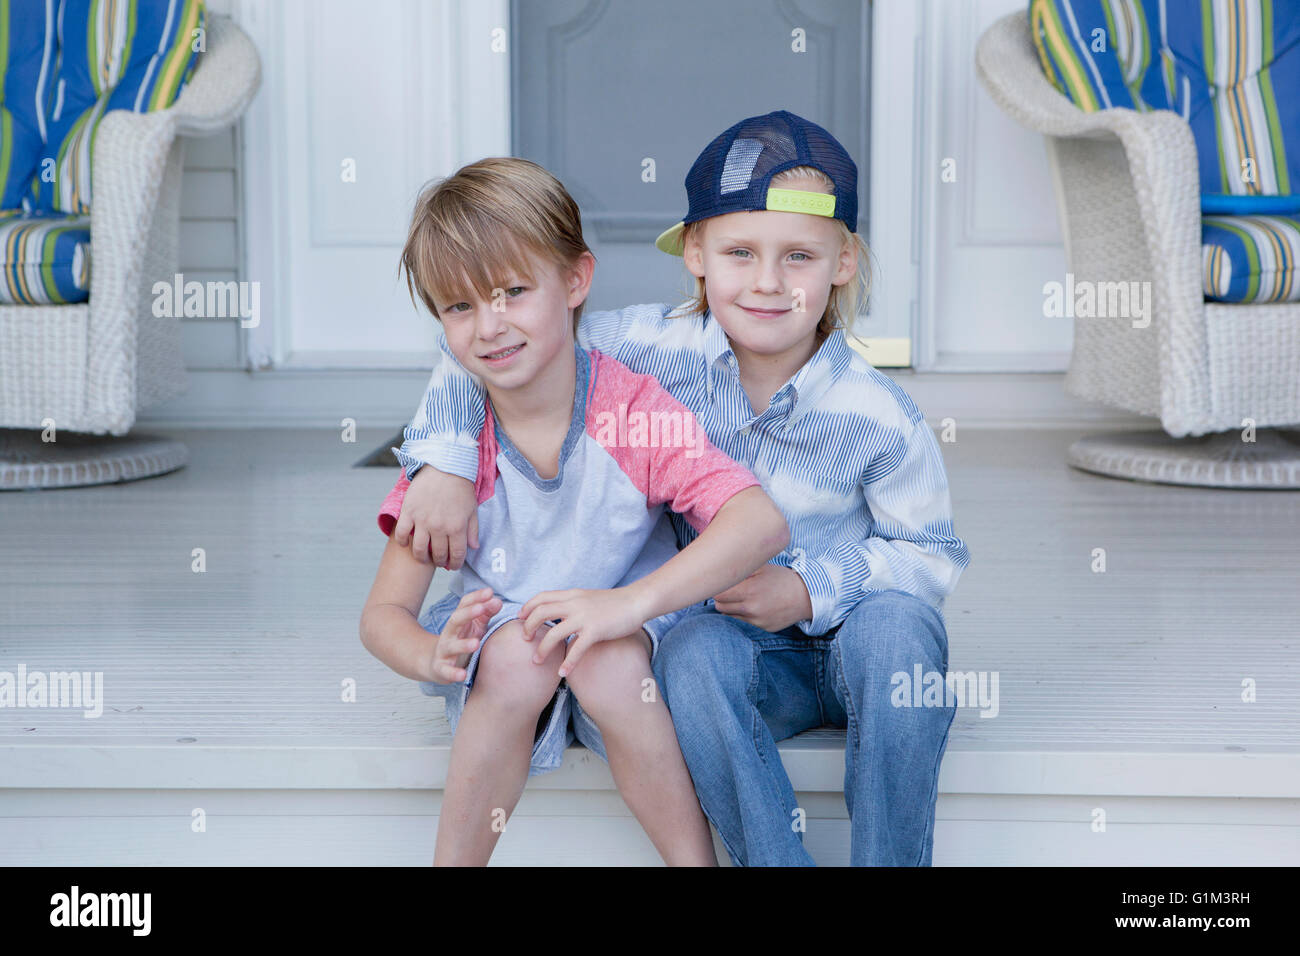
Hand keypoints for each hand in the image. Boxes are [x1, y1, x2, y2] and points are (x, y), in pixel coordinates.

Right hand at [393, 466, 479, 568]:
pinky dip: (403, 542)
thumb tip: (473, 548)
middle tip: (440, 560)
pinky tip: (406, 543)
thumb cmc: (460, 487)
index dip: (455, 564)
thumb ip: (473, 530)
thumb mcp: (472, 509)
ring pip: (419, 550)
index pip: (456, 556)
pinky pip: (402, 534)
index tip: (453, 565)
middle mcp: (439, 527)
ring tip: (424, 557)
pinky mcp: (408, 512)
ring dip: (421, 557)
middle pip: (438, 555)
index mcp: (457, 527)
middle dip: (440, 562)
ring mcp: (422, 521)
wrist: (444, 466)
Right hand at [427, 587, 500, 682]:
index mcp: (458, 621)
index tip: (489, 592)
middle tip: (481, 608)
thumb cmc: (460, 641)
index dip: (475, 597)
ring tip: (476, 643)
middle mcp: (449, 633)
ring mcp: (444, 651)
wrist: (435, 663)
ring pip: (451, 646)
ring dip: (463, 644)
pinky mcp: (441, 668)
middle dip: (467, 614)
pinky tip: (462, 675)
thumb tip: (497, 600)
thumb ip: (486, 613)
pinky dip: (453, 673)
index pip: (464, 605)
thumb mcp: (474, 626)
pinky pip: (446, 671)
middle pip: (455, 620)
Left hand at [517, 587, 647, 677]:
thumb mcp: (589, 597)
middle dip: (528, 628)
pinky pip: (576, 649)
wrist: (637, 601)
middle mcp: (575, 604)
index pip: (541, 597)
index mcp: (572, 595)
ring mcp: (584, 617)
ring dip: (542, 650)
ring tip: (537, 662)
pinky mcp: (596, 630)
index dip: (527, 607)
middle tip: (526, 641)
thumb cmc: (615, 602)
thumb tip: (561, 614)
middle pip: (540, 613)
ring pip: (553, 633)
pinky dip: (567, 663)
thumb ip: (574, 603)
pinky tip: (563, 673)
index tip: (521, 619)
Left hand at [713, 564, 812, 632]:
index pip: (718, 594)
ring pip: (730, 616)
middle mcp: (751, 608)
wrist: (806, 596)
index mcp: (749, 591)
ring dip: (732, 608)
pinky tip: (755, 606)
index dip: (717, 588)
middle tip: (731, 590)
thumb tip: (721, 569)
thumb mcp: (762, 568)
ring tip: (743, 598)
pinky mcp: (763, 628)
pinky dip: (745, 615)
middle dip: (722, 598)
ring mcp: (757, 621)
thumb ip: (741, 570)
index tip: (722, 583)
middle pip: (720, 607)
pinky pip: (744, 622)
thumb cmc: (782, 578)